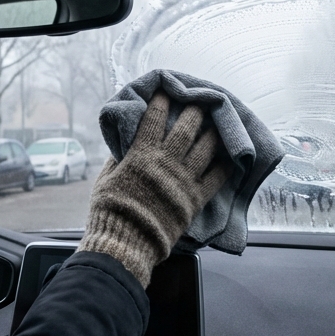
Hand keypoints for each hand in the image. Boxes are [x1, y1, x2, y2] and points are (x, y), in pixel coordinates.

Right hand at [79, 91, 230, 285]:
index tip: (166, 92)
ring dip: (213, 134)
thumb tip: (123, 147)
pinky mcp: (195, 200)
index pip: (153, 120)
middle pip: (186, 130)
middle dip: (194, 113)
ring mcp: (183, 180)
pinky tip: (228, 158)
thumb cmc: (110, 211)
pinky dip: (223, 166)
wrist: (126, 242)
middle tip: (200, 103)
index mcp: (141, 155)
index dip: (160, 103)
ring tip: (217, 125)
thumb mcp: (105, 180)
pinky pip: (215, 178)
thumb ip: (117, 160)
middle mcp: (166, 163)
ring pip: (204, 149)